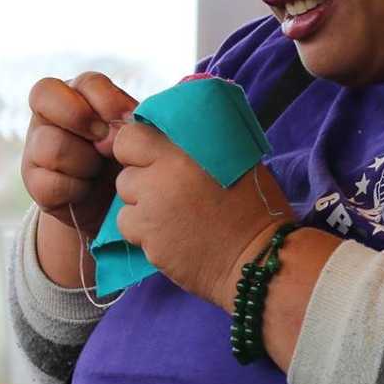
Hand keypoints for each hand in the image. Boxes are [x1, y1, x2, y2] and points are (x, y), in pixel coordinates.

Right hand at [23, 72, 140, 235]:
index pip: (85, 82)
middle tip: (107, 145)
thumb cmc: (125, 159)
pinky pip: (52, 182)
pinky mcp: (33, 181)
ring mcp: (35, 147)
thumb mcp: (132, 136)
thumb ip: (129, 121)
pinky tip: (85, 190)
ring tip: (97, 171)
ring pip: (52, 145)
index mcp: (78, 95)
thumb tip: (124, 123)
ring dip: (84, 162)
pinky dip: (76, 189)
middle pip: (47, 97)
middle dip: (83, 121)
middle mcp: (49, 115)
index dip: (107, 100)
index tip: (127, 121)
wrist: (112, 205)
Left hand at [114, 122, 289, 304]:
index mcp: (180, 155)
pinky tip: (171, 236)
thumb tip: (173, 125)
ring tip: (171, 215)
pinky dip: (145, 233)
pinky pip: (131, 231)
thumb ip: (197, 140)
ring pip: (125, 203)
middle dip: (140, 180)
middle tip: (165, 190)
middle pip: (124, 173)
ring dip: (141, 207)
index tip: (152, 158)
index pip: (129, 138)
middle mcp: (159, 181)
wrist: (258, 258)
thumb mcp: (234, 157)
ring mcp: (151, 214)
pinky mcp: (149, 244)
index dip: (136, 149)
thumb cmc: (254, 205)